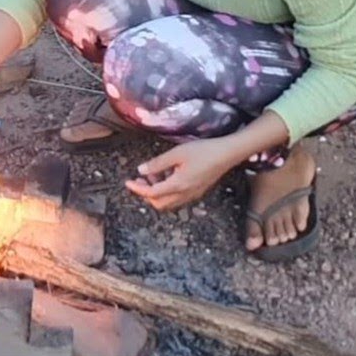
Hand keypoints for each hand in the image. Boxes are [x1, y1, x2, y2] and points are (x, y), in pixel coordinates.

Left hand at [125, 137, 239, 211]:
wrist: (227, 154)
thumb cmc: (204, 151)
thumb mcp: (177, 153)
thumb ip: (158, 163)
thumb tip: (141, 171)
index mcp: (178, 185)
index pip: (151, 193)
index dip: (137, 189)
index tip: (127, 183)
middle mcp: (185, 194)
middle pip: (158, 203)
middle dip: (145, 194)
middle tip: (138, 180)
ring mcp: (192, 195)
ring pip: (168, 203)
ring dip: (156, 193)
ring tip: (152, 175)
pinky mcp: (197, 192)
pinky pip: (177, 198)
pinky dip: (167, 192)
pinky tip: (168, 176)